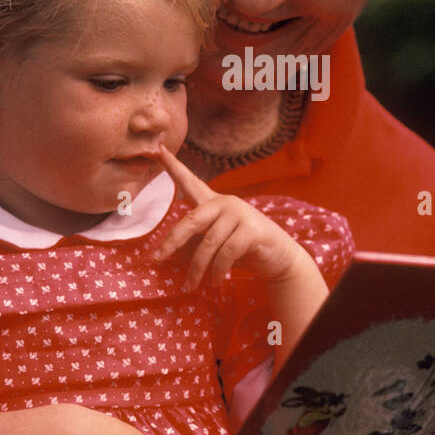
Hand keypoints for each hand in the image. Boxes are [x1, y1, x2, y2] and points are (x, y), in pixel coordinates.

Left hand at [154, 144, 310, 289]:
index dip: (172, 166)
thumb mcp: (216, 242)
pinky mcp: (251, 230)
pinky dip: (217, 272)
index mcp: (214, 203)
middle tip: (155, 259)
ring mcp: (239, 214)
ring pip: (207, 244)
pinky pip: (226, 253)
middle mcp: (225, 203)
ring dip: (197, 269)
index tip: (156, 148)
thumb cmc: (243, 250)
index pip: (190, 181)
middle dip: (171, 242)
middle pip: (190, 221)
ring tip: (190, 286)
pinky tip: (215, 283)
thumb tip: (165, 253)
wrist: (279, 258)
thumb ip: (197, 240)